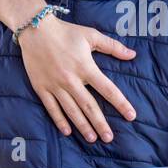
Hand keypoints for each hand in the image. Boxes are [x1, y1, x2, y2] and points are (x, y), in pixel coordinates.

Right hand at [18, 14, 137, 142]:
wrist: (35, 29)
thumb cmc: (66, 32)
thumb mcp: (91, 35)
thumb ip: (113, 47)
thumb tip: (132, 54)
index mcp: (85, 67)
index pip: (107, 89)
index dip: (120, 103)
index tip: (131, 116)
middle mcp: (71, 79)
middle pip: (89, 106)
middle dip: (100, 123)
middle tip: (109, 138)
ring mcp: (55, 85)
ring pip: (71, 110)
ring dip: (82, 126)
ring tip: (92, 138)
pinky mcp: (41, 88)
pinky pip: (51, 108)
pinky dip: (59, 120)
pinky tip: (67, 131)